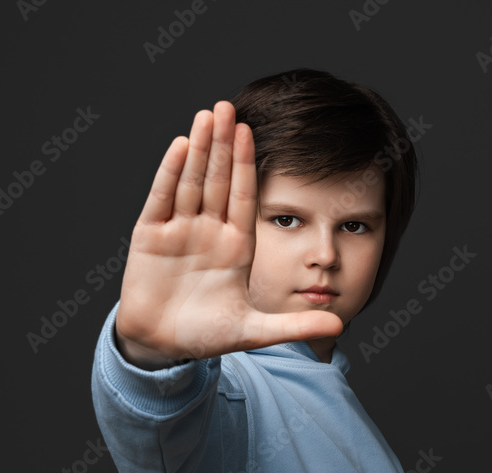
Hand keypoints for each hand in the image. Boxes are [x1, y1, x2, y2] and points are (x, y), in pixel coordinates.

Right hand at [115, 101, 342, 368]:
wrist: (160, 347)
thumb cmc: (205, 336)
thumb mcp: (253, 332)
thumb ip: (294, 326)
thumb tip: (341, 323)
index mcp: (235, 246)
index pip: (243, 196)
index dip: (246, 164)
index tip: (252, 131)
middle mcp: (208, 231)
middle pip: (216, 180)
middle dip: (223, 144)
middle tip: (228, 106)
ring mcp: (178, 231)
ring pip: (190, 181)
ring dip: (199, 148)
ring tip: (207, 114)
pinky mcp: (150, 237)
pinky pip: (161, 199)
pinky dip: (170, 173)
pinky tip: (181, 146)